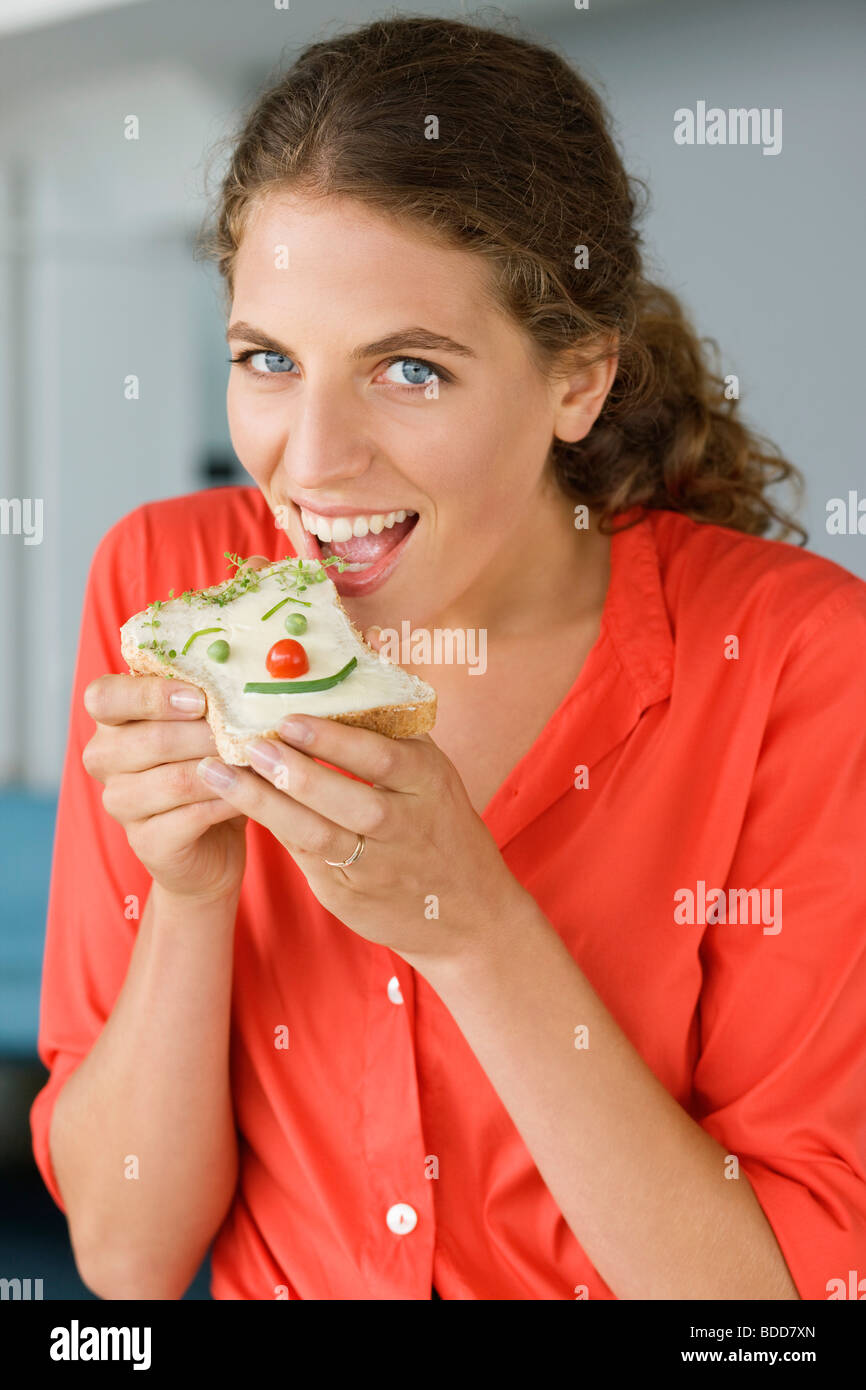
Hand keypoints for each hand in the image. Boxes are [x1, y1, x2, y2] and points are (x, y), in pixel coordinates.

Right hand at [83, 672, 246, 904]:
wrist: (212, 843)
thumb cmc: (208, 768)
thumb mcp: (204, 727)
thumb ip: (207, 701)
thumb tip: (241, 679)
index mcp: (112, 721)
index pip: (104, 697)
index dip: (149, 695)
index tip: (199, 699)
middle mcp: (105, 759)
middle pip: (149, 739)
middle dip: (205, 735)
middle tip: (246, 733)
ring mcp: (120, 803)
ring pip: (173, 780)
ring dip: (221, 770)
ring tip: (256, 762)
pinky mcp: (145, 841)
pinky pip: (189, 817)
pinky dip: (225, 802)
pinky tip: (248, 795)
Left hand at [195, 713, 519, 966]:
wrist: (470, 913)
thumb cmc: (439, 824)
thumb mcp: (431, 772)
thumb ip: (392, 722)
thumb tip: (360, 646)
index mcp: (428, 781)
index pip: (382, 756)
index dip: (335, 738)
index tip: (291, 717)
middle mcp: (406, 824)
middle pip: (350, 799)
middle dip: (296, 772)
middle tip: (249, 744)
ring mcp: (378, 865)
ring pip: (318, 834)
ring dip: (265, 803)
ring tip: (221, 774)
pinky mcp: (351, 894)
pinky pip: (306, 859)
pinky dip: (272, 830)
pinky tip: (235, 806)